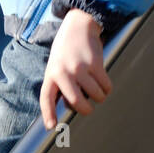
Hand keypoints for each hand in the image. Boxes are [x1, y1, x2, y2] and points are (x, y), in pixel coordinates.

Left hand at [40, 9, 112, 128]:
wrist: (79, 26)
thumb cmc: (67, 51)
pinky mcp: (95, 63)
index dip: (48, 114)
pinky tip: (104, 82)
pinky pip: (105, 86)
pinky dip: (107, 88)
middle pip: (76, 102)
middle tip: (89, 109)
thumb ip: (60, 85)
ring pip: (95, 95)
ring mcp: (79, 67)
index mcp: (51, 75)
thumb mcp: (56, 66)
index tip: (51, 127)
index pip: (46, 98)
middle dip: (86, 110)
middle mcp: (63, 72)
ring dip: (100, 96)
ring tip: (97, 89)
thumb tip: (69, 107)